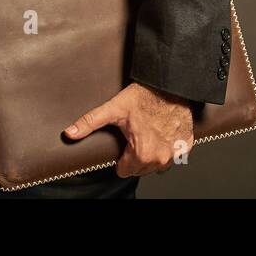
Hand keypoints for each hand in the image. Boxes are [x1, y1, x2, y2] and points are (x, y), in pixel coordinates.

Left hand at [61, 82, 193, 176]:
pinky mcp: (186, 145)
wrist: (170, 84)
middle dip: (135, 156)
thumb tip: (69, 133)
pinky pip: (173, 156)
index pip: (124, 171)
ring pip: (156, 165)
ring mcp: (175, 153)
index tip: (123, 143)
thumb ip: (90, 123)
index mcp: (142, 153)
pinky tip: (161, 134)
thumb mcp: (113, 108)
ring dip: (151, 154)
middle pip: (140, 169)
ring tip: (146, 134)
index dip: (120, 158)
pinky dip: (167, 148)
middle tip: (134, 135)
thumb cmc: (144, 95)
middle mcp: (160, 158)